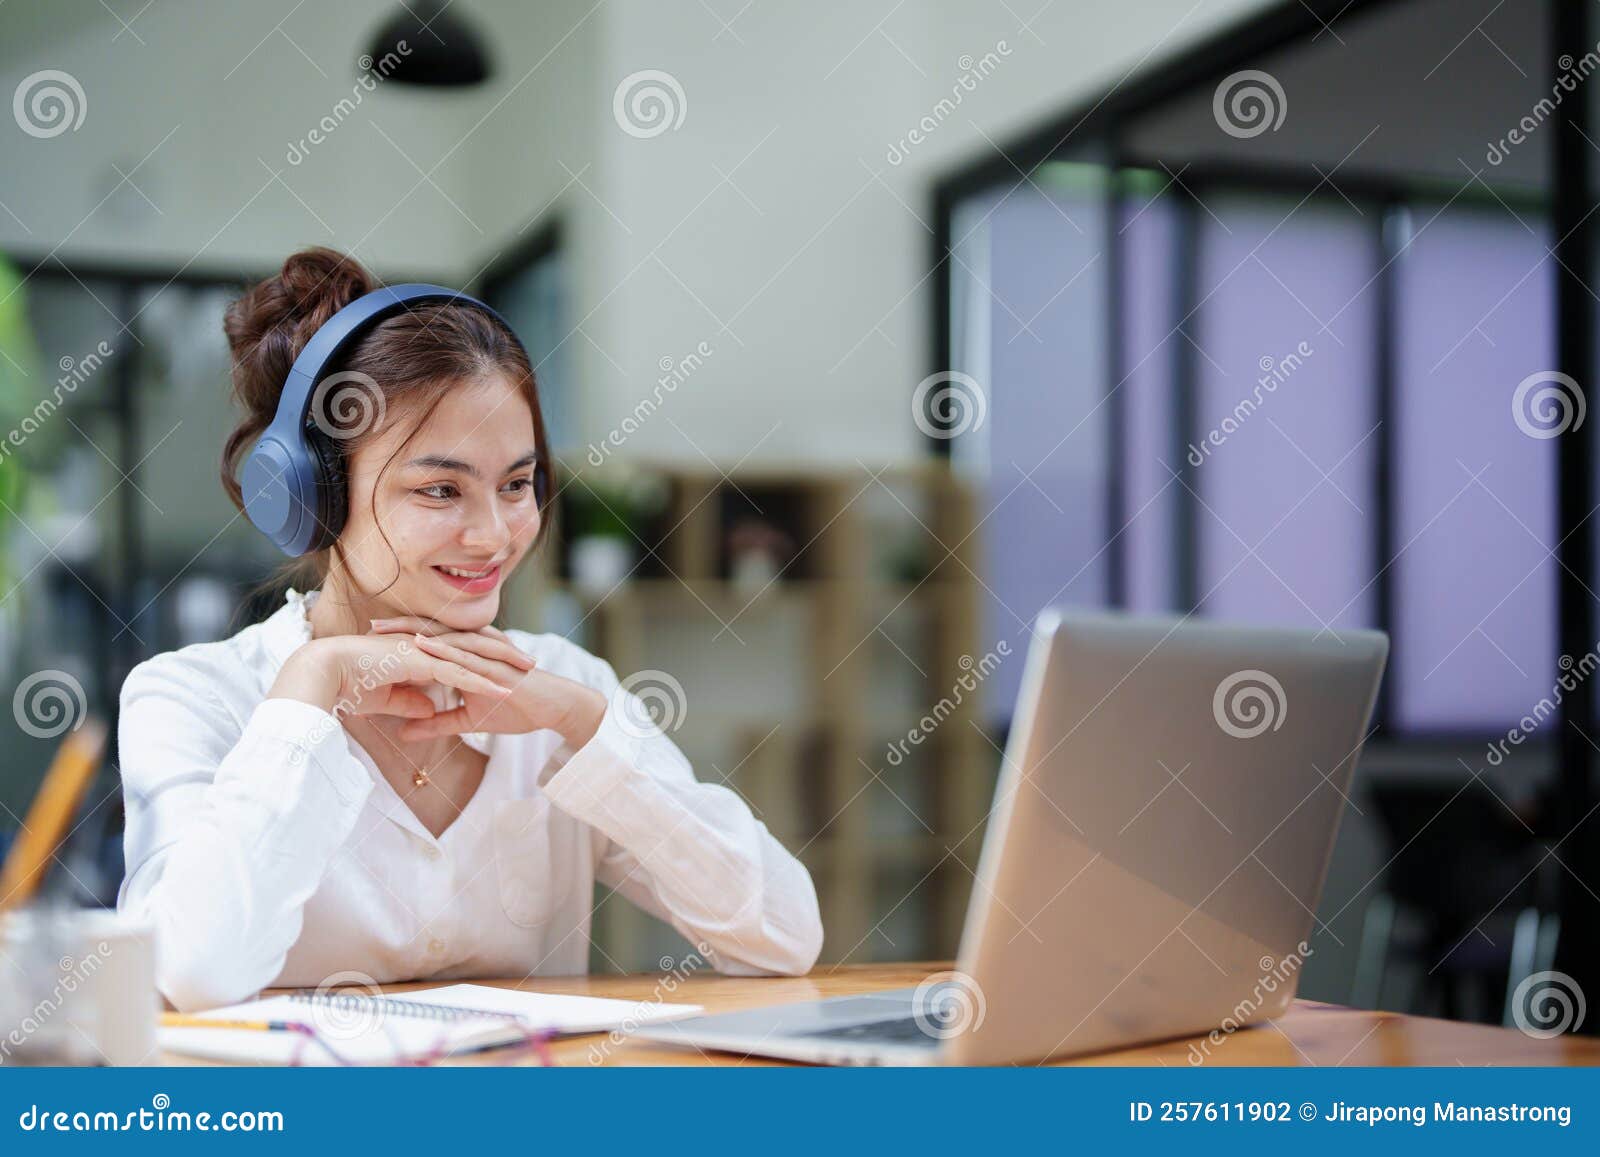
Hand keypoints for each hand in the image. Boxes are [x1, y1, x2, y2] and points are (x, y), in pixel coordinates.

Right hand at [268, 631, 506, 722]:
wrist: (321, 674)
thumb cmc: (345, 685)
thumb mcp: (384, 699)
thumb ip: (408, 701)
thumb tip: (430, 708)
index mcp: (416, 650)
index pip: (459, 653)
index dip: (485, 660)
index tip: (509, 668)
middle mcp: (423, 645)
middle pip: (472, 649)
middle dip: (503, 657)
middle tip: (531, 665)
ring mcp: (422, 650)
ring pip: (471, 658)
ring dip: (501, 667)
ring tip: (528, 676)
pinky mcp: (420, 662)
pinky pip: (458, 673)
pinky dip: (482, 682)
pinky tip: (503, 691)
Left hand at [369, 617, 606, 747]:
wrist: (553, 708)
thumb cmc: (516, 708)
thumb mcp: (467, 720)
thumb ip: (437, 723)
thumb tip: (404, 734)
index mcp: (467, 656)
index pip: (428, 643)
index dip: (399, 640)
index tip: (368, 641)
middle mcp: (474, 648)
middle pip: (432, 632)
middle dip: (400, 628)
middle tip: (369, 626)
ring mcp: (486, 653)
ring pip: (445, 637)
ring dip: (416, 632)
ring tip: (389, 630)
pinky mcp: (496, 664)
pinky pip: (467, 653)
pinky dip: (443, 649)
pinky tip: (423, 646)